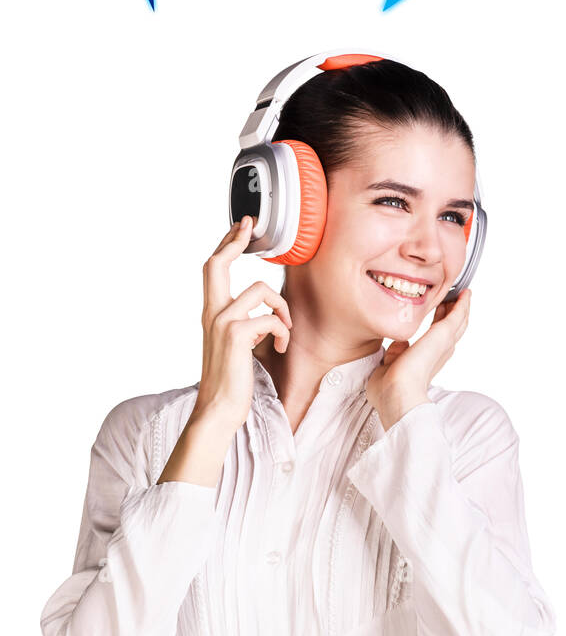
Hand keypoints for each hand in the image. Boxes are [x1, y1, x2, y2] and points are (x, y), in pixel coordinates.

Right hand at [194, 217, 292, 433]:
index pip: (213, 269)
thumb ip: (242, 323)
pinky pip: (272, 318)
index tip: (240, 226)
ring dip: (282, 308)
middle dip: (235, 241)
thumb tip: (263, 311)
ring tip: (284, 329)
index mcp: (211, 313)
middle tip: (250, 227)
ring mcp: (223, 322)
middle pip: (217, 263)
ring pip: (261, 289)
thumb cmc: (231, 380)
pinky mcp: (237, 334)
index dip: (226, 244)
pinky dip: (284, 332)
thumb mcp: (235, 344)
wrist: (219, 408)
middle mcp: (212, 313)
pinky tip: (281, 347)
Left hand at [366, 288, 470, 430]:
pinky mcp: (444, 334)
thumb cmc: (388, 390)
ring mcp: (444, 343)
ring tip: (462, 294)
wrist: (396, 393)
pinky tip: (464, 293)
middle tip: (454, 297)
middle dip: (453, 313)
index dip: (440, 323)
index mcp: (427, 361)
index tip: (440, 311)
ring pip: (459, 322)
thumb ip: (394, 354)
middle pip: (453, 329)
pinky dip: (463, 304)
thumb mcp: (388, 366)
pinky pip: (458, 315)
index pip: (438, 338)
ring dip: (461, 307)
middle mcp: (440, 352)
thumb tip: (400, 343)